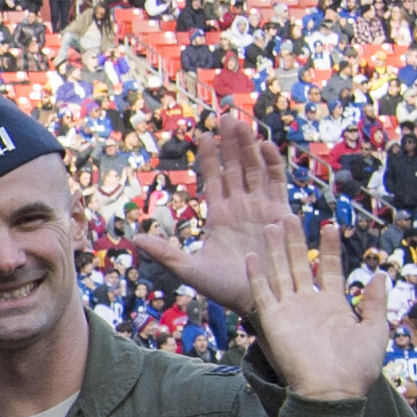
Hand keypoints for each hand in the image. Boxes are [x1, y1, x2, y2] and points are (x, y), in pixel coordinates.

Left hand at [125, 105, 299, 313]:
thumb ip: (165, 252)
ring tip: (241, 123)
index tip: (203, 135)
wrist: (258, 299)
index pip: (214, 179)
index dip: (210, 157)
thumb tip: (135, 238)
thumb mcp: (189, 269)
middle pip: (235, 167)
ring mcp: (261, 208)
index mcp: (219, 216)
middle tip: (225, 117)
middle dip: (230, 143)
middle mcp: (240, 208)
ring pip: (255, 169)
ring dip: (248, 146)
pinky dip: (272, 164)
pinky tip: (265, 145)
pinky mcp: (281, 213)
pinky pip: (277, 183)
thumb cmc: (224, 289)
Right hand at [246, 220, 391, 405]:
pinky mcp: (273, 322)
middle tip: (291, 216)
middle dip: (296, 240)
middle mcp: (309, 305)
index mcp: (334, 306)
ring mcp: (290, 312)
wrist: (332, 391)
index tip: (330, 226)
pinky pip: (262, 294)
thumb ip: (377, 301)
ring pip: (280, 273)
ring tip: (273, 225)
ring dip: (275, 250)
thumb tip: (382, 274)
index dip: (329, 248)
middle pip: (300, 265)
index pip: (328, 269)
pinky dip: (256, 275)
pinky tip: (252, 256)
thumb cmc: (357, 366)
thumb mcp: (376, 329)